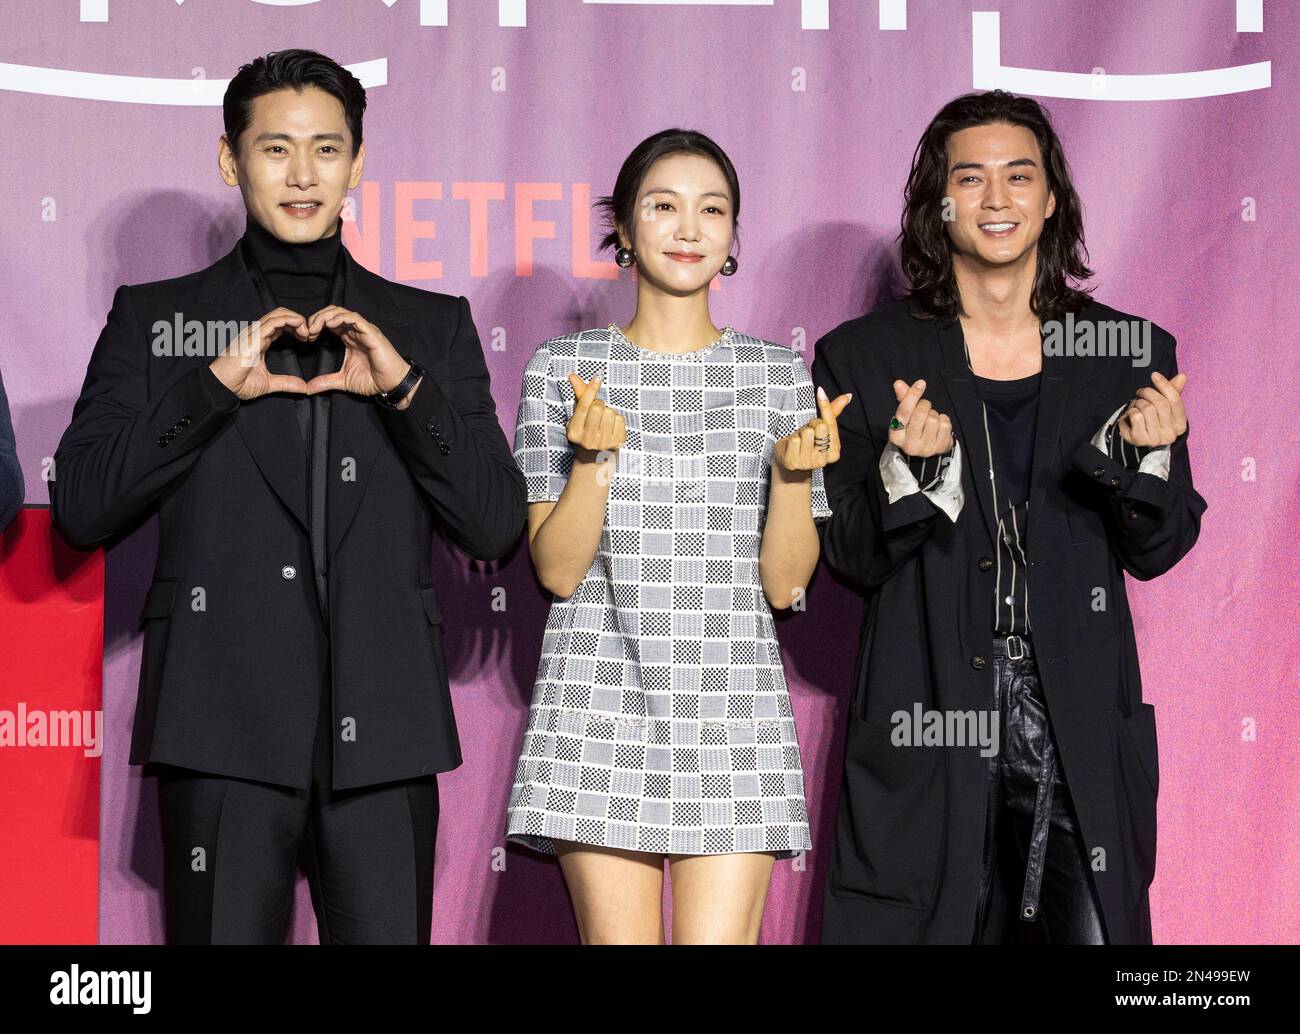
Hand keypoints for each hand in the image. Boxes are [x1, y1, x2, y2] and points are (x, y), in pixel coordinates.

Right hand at [209, 307, 308, 399]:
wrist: (222, 386)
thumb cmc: (238, 383)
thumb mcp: (269, 383)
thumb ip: (286, 383)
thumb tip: (303, 387)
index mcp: (259, 341)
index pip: (279, 325)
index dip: (295, 327)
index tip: (306, 338)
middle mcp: (257, 333)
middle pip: (280, 315)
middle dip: (298, 320)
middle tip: (309, 333)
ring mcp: (254, 333)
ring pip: (278, 314)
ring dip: (296, 319)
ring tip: (306, 331)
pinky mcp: (254, 336)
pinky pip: (274, 321)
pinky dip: (290, 321)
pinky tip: (300, 329)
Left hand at [297, 305, 416, 403]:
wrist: (392, 385)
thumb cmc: (373, 381)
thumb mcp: (343, 381)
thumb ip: (326, 382)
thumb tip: (308, 388)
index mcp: (349, 338)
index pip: (330, 322)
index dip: (316, 325)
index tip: (306, 336)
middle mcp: (355, 331)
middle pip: (333, 313)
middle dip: (317, 317)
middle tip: (307, 329)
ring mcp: (363, 330)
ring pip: (341, 312)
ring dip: (325, 316)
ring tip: (315, 326)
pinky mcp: (370, 332)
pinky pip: (354, 318)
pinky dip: (340, 318)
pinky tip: (329, 324)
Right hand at [565, 373, 626, 457]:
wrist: (596, 457)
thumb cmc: (586, 430)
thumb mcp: (578, 415)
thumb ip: (578, 395)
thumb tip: (572, 375)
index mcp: (574, 431)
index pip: (583, 406)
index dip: (591, 390)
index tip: (598, 377)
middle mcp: (587, 439)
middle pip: (598, 407)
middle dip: (599, 404)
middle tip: (597, 411)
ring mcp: (603, 443)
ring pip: (610, 412)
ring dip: (608, 412)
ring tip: (604, 421)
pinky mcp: (617, 443)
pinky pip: (620, 419)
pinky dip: (616, 419)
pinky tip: (611, 427)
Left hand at [774, 385, 851, 470]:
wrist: (788, 460)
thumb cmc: (806, 442)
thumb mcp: (821, 429)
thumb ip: (833, 413)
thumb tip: (848, 396)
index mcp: (835, 452)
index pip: (831, 423)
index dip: (825, 406)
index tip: (820, 391)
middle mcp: (823, 460)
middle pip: (820, 426)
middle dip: (811, 424)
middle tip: (807, 432)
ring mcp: (808, 463)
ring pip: (807, 432)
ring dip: (800, 432)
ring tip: (799, 440)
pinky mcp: (793, 462)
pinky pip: (794, 439)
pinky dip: (790, 439)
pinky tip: (791, 446)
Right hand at [889, 378, 952, 456]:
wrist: (927, 449)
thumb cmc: (914, 427)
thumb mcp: (906, 415)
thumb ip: (903, 398)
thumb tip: (898, 383)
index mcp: (896, 436)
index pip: (904, 411)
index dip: (913, 395)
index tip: (921, 384)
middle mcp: (909, 444)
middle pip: (920, 413)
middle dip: (925, 405)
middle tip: (924, 408)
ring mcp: (925, 448)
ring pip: (933, 419)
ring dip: (934, 414)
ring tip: (930, 419)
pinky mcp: (940, 447)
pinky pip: (945, 425)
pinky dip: (943, 420)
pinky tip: (939, 425)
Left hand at [1118, 371, 1187, 446]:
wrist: (1140, 441)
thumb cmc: (1155, 421)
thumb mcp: (1166, 407)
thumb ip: (1173, 391)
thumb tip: (1182, 376)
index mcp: (1180, 425)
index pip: (1175, 400)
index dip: (1165, 385)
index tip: (1154, 375)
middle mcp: (1170, 434)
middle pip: (1160, 403)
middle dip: (1148, 392)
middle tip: (1141, 392)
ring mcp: (1155, 438)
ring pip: (1147, 408)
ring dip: (1138, 402)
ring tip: (1136, 405)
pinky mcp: (1139, 440)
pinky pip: (1135, 416)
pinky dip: (1130, 411)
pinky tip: (1130, 414)